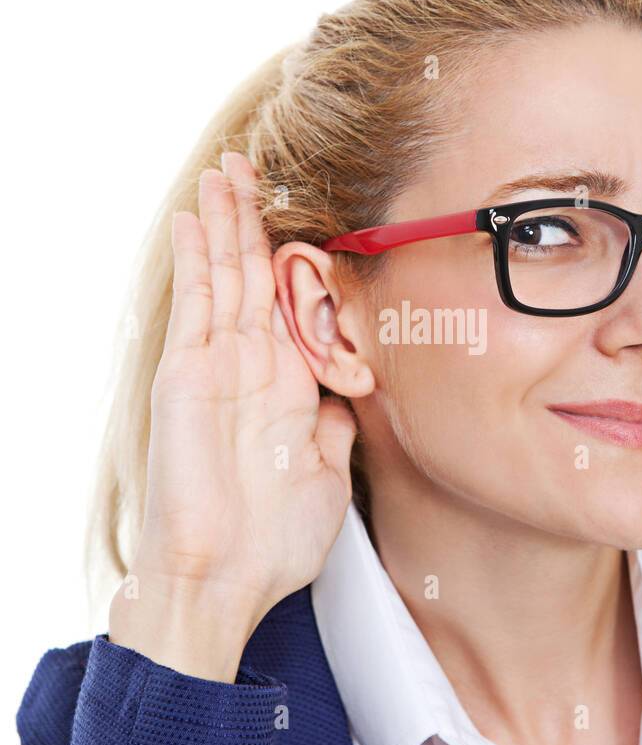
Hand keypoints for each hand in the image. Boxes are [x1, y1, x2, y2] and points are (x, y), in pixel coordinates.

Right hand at [110, 151, 358, 677]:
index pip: (287, 304)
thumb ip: (334, 427)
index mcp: (283, 387)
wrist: (225, 580)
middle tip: (249, 164)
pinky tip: (191, 218)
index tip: (302, 215)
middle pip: (252, 275)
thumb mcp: (328, 476)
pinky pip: (193, 304)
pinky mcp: (187, 376)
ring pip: (222, 276)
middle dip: (251, 219)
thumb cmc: (273, 543)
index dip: (291, 257)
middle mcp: (249, 368)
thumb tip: (352, 396)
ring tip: (222, 170)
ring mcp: (215, 368)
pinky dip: (193, 259)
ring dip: (223, 221)